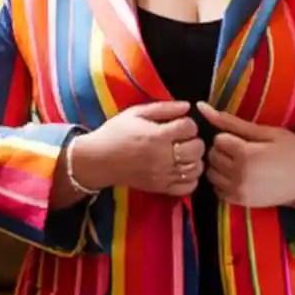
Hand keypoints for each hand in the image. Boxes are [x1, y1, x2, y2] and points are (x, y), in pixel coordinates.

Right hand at [70, 101, 203, 196]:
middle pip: (197, 148)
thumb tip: (187, 106)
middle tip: (183, 139)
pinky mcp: (160, 188)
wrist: (98, 160)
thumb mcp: (136, 113)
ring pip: (196, 168)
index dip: (188, 123)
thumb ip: (163, 108)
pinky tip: (183, 169)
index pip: (189, 127)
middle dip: (194, 140)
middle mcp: (163, 157)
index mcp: (157, 136)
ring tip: (184, 154)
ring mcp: (163, 175)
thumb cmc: (116, 133)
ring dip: (195, 159)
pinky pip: (188, 187)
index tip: (179, 124)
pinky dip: (191, 178)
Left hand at [196, 102, 294, 209]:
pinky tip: (238, 176)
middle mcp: (237, 175)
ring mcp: (238, 191)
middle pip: (213, 156)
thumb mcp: (267, 132)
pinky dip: (223, 182)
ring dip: (220, 166)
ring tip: (239, 163)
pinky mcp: (239, 203)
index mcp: (245, 154)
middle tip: (242, 149)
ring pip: (211, 173)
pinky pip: (217, 190)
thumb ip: (233, 122)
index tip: (244, 138)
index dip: (230, 136)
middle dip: (223, 150)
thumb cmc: (292, 151)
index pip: (218, 139)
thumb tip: (202, 107)